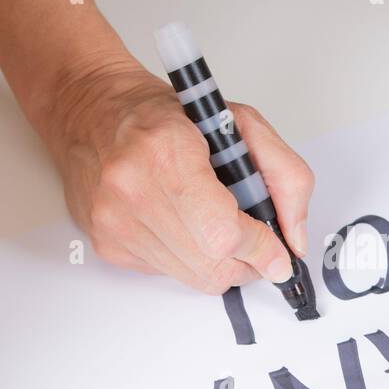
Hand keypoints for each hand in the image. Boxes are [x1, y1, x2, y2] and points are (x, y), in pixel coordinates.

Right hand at [47, 53, 313, 293]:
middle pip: (213, 265)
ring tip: (216, 224)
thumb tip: (293, 241)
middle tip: (254, 240)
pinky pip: (168, 272)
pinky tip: (181, 223)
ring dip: (219, 261)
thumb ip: (285, 178)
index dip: (260, 249)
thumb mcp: (243, 124)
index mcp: (168, 152)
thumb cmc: (168, 115)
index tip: (278, 254)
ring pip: (194, 278)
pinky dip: (188, 257)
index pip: (224, 232)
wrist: (95, 111)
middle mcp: (132, 190)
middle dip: (247, 260)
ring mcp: (114, 221)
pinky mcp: (107, 242)